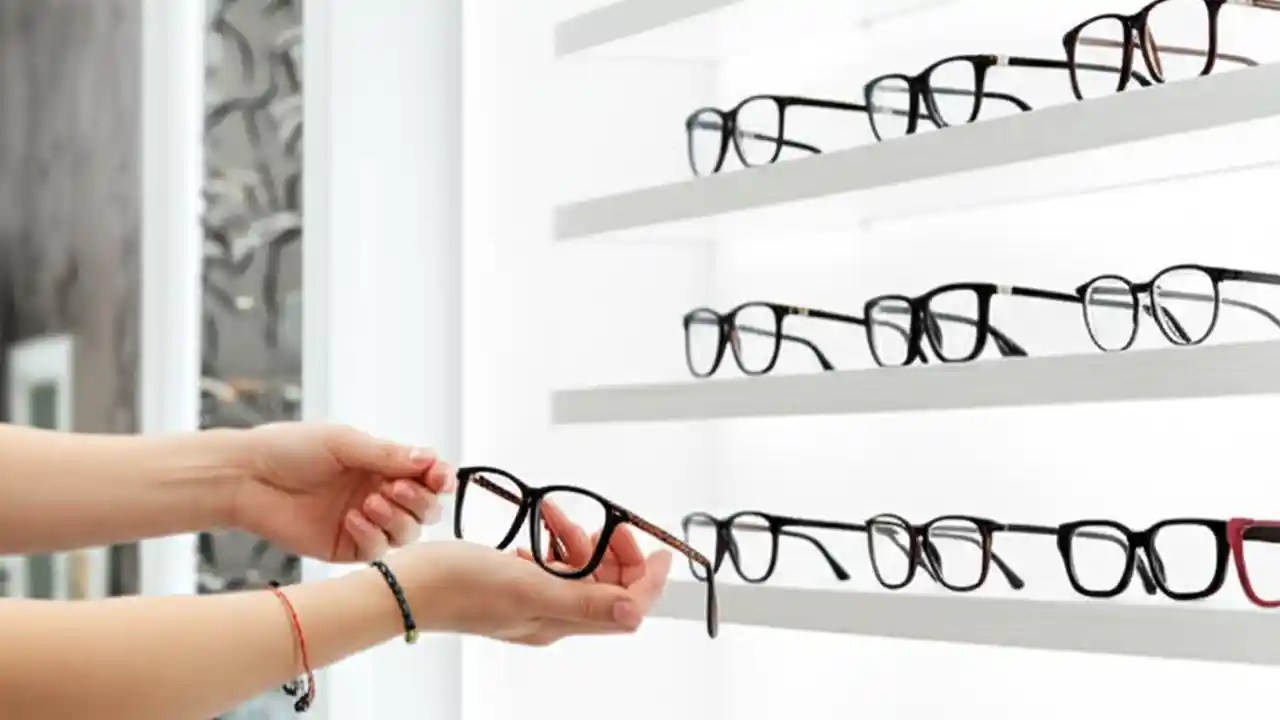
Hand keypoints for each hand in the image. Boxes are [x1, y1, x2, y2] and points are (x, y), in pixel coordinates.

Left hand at [233, 423, 454, 561]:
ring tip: (369, 502)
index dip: (440, 478)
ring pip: (408, 534)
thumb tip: (430, 459)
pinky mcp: (346, 547)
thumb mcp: (344, 443)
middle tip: (398, 488)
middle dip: (421, 500)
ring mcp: (365, 522)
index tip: (440, 477)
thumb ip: (388, 455)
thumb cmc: (290, 448)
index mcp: (381, 465)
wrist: (246, 477)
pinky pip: (377, 551)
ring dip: (398, 518)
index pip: (427, 476)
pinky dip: (372, 534)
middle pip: (426, 509)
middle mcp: (379, 494)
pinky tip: (351, 518)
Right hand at [391, 537, 671, 645]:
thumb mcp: (528, 587)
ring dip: (578, 540)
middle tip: (604, 523)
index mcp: (561, 621)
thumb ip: (584, 601)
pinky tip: (537, 528)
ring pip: (578, 572)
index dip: (649, 579)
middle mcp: (551, 616)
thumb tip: (635, 615)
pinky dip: (550, 541)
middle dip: (612, 551)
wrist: (407, 585)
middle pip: (608, 587)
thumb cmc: (458, 587)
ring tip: (555, 516)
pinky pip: (548, 565)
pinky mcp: (513, 586)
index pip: (628, 607)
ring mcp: (532, 601)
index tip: (659, 550)